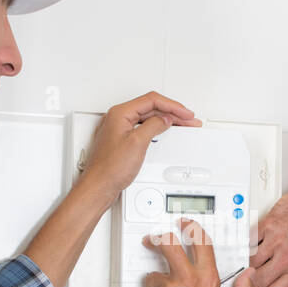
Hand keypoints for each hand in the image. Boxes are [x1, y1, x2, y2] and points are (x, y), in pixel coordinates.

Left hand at [82, 92, 199, 205]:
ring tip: (182, 124)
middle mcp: (118, 118)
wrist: (99, 186)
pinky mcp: (122, 139)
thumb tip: (164, 119)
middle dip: (172, 112)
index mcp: (120, 113)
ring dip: (166, 119)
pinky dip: (157, 128)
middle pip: (151, 107)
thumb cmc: (110, 168)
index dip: (172, 106)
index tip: (185, 113)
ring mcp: (120, 128)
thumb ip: (154, 126)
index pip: (151, 100)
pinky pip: (143, 127)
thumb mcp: (138, 143)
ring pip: (148, 117)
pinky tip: (165, 131)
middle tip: (188, 119)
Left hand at [143, 218, 252, 286]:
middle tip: (152, 240)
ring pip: (153, 275)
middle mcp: (188, 280)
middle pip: (168, 244)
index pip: (199, 241)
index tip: (184, 224)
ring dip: (155, 283)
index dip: (190, 228)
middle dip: (158, 239)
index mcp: (208, 278)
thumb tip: (248, 276)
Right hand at [248, 180, 287, 286]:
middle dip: (254, 280)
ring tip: (258, 256)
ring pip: (250, 261)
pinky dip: (251, 242)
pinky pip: (250, 240)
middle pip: (257, 281)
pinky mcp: (267, 226)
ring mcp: (275, 241)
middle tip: (255, 275)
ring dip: (251, 261)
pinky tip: (257, 241)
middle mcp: (286, 258)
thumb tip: (281, 284)